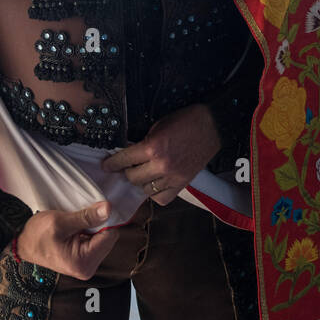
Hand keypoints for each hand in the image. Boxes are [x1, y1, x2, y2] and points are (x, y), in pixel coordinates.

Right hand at [14, 201, 118, 278]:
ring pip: (103, 239)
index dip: (104, 220)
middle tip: (79, 219)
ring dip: (93, 229)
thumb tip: (108, 209)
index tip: (92, 210)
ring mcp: (87, 266)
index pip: (110, 236)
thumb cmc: (36, 235)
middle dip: (98, 225)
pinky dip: (89, 233)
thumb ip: (86, 216)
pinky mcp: (84, 261)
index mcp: (83, 263)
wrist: (22, 243)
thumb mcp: (60, 221)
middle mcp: (88, 268)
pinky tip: (76, 230)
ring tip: (75, 225)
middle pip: (109, 239)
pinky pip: (95, 242)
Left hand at [100, 103, 221, 204]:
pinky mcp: (183, 183)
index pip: (123, 161)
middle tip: (128, 166)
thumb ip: (142, 141)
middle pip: (132, 178)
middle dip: (127, 171)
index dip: (111, 164)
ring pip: (145, 189)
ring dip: (141, 182)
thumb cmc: (185, 121)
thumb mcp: (158, 125)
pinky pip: (162, 198)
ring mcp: (173, 177)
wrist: (212, 125)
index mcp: (152, 148)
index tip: (106, 166)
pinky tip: (156, 184)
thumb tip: (128, 152)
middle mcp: (161, 165)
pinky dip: (156, 193)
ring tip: (143, 174)